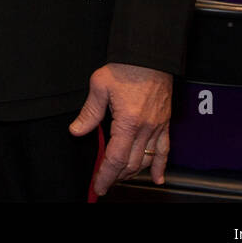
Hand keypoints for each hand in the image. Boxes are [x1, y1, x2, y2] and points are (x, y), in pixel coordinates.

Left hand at [70, 62, 171, 195]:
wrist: (149, 56)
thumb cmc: (125, 68)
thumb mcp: (99, 86)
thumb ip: (89, 112)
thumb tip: (76, 131)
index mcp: (128, 122)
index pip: (115, 158)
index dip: (106, 176)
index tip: (99, 186)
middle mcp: (145, 129)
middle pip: (130, 164)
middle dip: (116, 177)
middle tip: (104, 182)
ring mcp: (157, 127)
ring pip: (146, 160)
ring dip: (132, 173)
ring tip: (120, 178)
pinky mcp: (164, 123)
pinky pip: (165, 149)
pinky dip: (160, 166)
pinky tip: (157, 178)